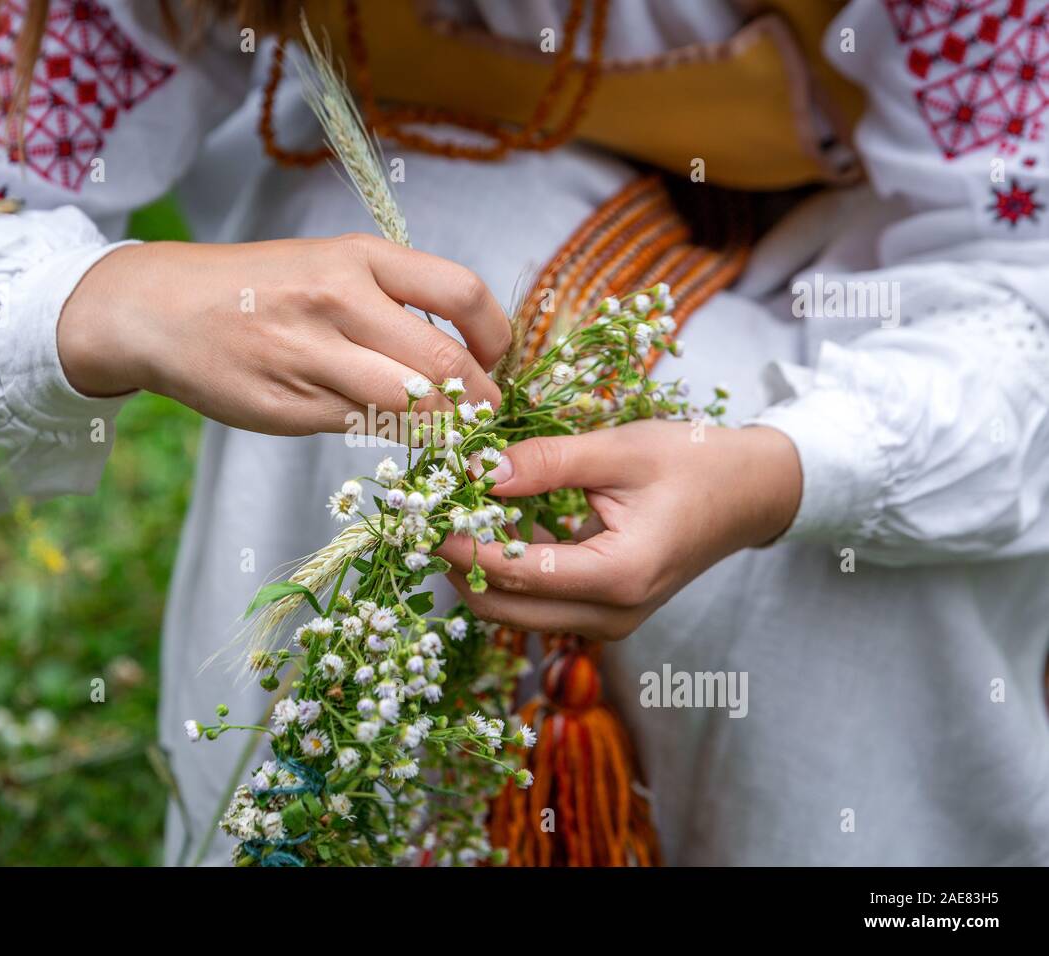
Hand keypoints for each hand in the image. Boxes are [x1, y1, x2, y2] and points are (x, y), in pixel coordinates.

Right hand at [57, 234, 509, 434]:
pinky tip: (393, 435)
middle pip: (443, 363)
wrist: (161, 310)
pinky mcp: (291, 408)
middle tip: (486, 416)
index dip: (496, 338)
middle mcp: (339, 302)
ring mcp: (312, 358)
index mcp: (358, 258)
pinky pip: (364, 429)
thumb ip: (392, 298)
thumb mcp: (327, 264)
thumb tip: (464, 352)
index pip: (460, 293)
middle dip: (480, 400)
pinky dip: (392, 438)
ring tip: (454, 434)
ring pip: (409, 407)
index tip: (498, 362)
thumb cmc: (259, 288)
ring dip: (444, 429)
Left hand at [439, 421, 802, 640]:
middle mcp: (612, 615)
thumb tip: (476, 469)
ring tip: (451, 514)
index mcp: (619, 575)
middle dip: (456, 564)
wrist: (755, 491)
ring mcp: (610, 622)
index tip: (418, 513)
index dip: (457, 544)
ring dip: (477, 570)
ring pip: (516, 611)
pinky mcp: (606, 613)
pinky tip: (493, 525)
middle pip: (503, 607)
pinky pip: (539, 602)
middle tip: (424, 516)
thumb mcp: (620, 450)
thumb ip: (546, 462)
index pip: (512, 572)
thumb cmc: (696, 461)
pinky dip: (507, 571)